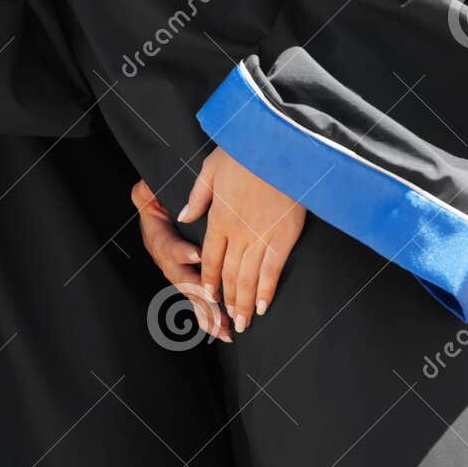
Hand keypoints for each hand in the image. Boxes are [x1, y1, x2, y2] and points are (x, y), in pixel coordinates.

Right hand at [130, 179, 232, 343]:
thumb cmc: (159, 197)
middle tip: (214, 302)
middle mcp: (165, 260)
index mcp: (157, 237)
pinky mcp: (185, 282)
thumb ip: (146, 192)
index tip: (197, 255)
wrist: (156, 208)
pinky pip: (196, 302)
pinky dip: (208, 319)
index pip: (168, 246)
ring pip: (190, 296)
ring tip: (223, 328)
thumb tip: (145, 189)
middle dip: (199, 293)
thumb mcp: (149, 191)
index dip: (181, 252)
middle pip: (181, 280)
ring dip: (207, 313)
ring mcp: (175, 273)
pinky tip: (222, 331)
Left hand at [179, 147, 305, 332]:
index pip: (210, 258)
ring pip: (248, 278)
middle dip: (227, 301)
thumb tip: (183, 216)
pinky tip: (263, 305)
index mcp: (218, 218)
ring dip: (244, 302)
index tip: (209, 295)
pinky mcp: (284, 236)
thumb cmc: (243, 151)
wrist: (274, 145)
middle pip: (228, 274)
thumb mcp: (210, 168)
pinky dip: (266, 289)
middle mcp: (236, 233)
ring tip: (243, 322)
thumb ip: (197, 196)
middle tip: (228, 321)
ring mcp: (260, 236)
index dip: (209, 279)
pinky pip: (272, 269)